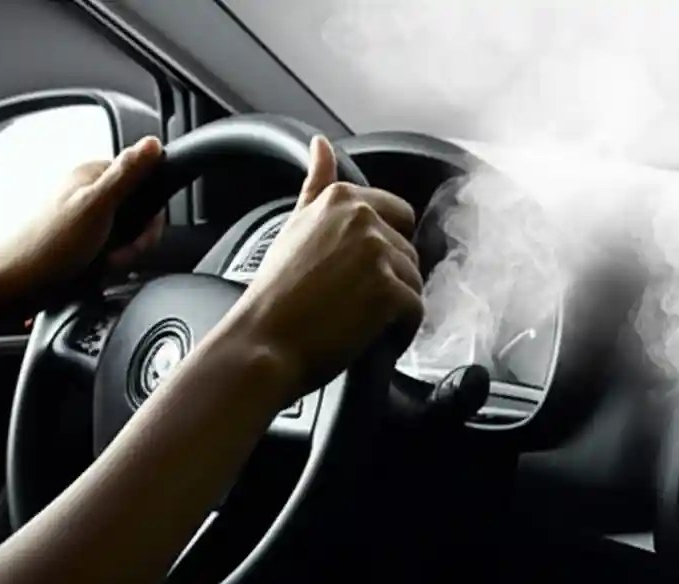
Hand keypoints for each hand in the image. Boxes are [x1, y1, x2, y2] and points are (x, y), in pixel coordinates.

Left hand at [0, 136, 164, 306]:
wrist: (20, 283)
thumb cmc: (50, 244)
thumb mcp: (96, 205)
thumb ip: (126, 174)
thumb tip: (151, 144)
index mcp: (92, 174)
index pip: (146, 183)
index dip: (150, 212)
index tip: (140, 232)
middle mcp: (90, 192)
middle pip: (140, 212)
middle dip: (136, 239)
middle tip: (118, 252)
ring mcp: (88, 217)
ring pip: (130, 234)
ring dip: (124, 253)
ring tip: (105, 262)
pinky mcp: (86, 240)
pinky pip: (116, 248)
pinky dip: (113, 260)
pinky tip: (99, 266)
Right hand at [225, 135, 421, 396]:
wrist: (263, 343)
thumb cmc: (275, 294)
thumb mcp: (294, 226)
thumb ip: (317, 184)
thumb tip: (322, 144)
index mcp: (343, 198)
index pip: (398, 215)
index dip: (382, 251)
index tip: (357, 274)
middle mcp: (363, 217)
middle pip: (408, 251)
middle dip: (389, 280)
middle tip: (351, 303)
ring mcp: (377, 252)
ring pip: (414, 282)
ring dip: (394, 308)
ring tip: (355, 322)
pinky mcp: (389, 289)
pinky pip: (415, 311)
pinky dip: (399, 331)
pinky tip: (368, 337)